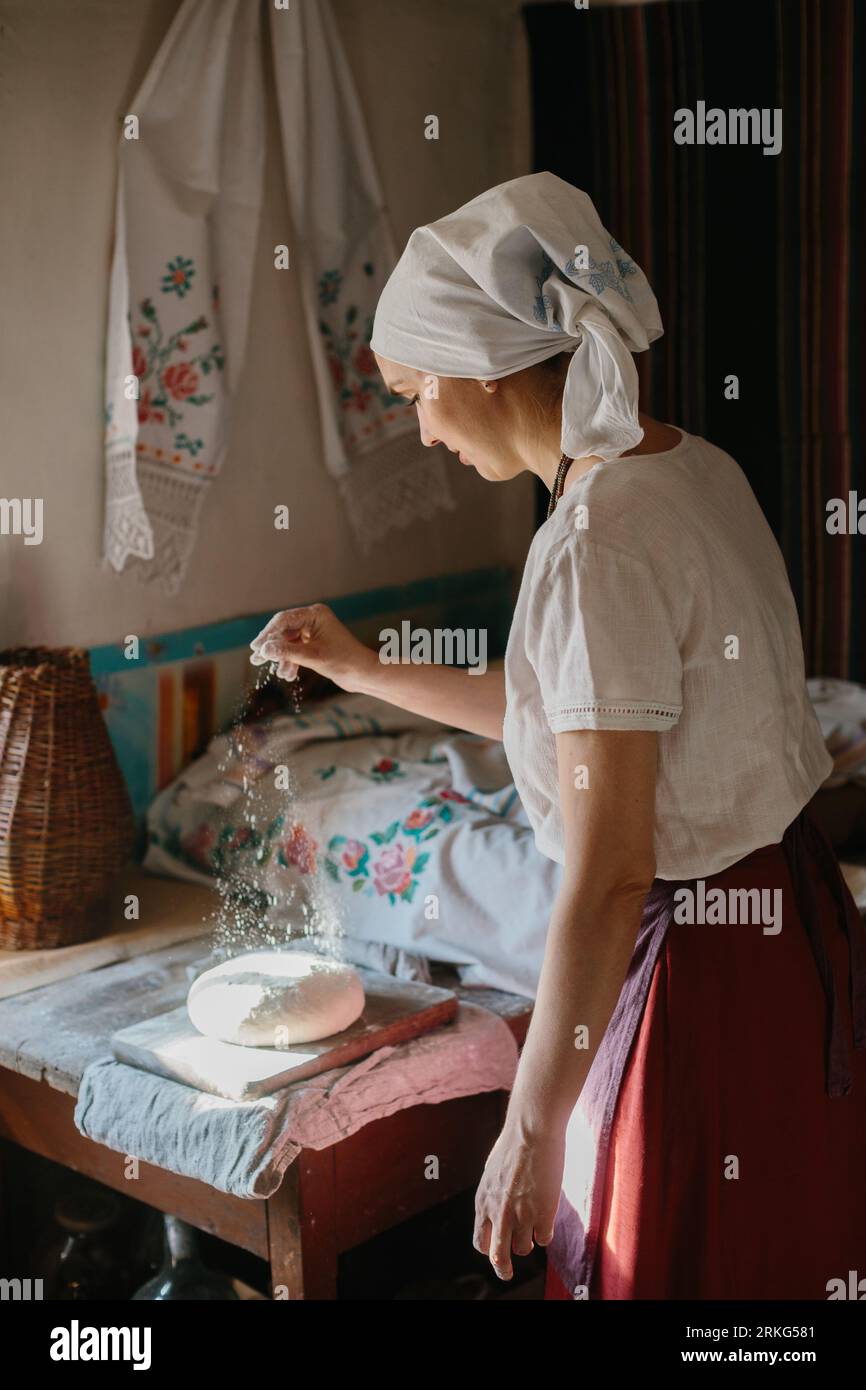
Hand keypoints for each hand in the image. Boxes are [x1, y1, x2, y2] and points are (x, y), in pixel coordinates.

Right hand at [249, 603, 374, 690]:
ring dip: (283, 658)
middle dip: (273, 648)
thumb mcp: (312, 657)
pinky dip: (291, 661)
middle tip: (256, 660)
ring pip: (289, 643)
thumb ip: (287, 652)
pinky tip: (289, 675)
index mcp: (315, 614)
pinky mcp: (315, 644)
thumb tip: (263, 649)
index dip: (268, 634)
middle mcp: (314, 619)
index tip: (256, 648)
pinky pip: (296, 650)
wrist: (363, 674)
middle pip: (284, 631)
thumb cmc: (343, 661)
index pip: (284, 620)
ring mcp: (314, 631)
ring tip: (282, 674)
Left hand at [473, 1115, 564, 1280]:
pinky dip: (545, 1233)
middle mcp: (499, 1214)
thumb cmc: (513, 1145)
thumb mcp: (492, 1173)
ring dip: (529, 1243)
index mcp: (483, 1202)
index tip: (497, 1249)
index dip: (489, 1249)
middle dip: (502, 1269)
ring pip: (523, 1249)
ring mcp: (522, 1216)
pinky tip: (547, 1220)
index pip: (480, 1242)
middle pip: (497, 1257)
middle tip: (507, 1274)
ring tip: (534, 1229)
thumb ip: (494, 1195)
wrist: (532, 1132)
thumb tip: (497, 1210)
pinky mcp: (543, 1213)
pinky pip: (544, 1239)